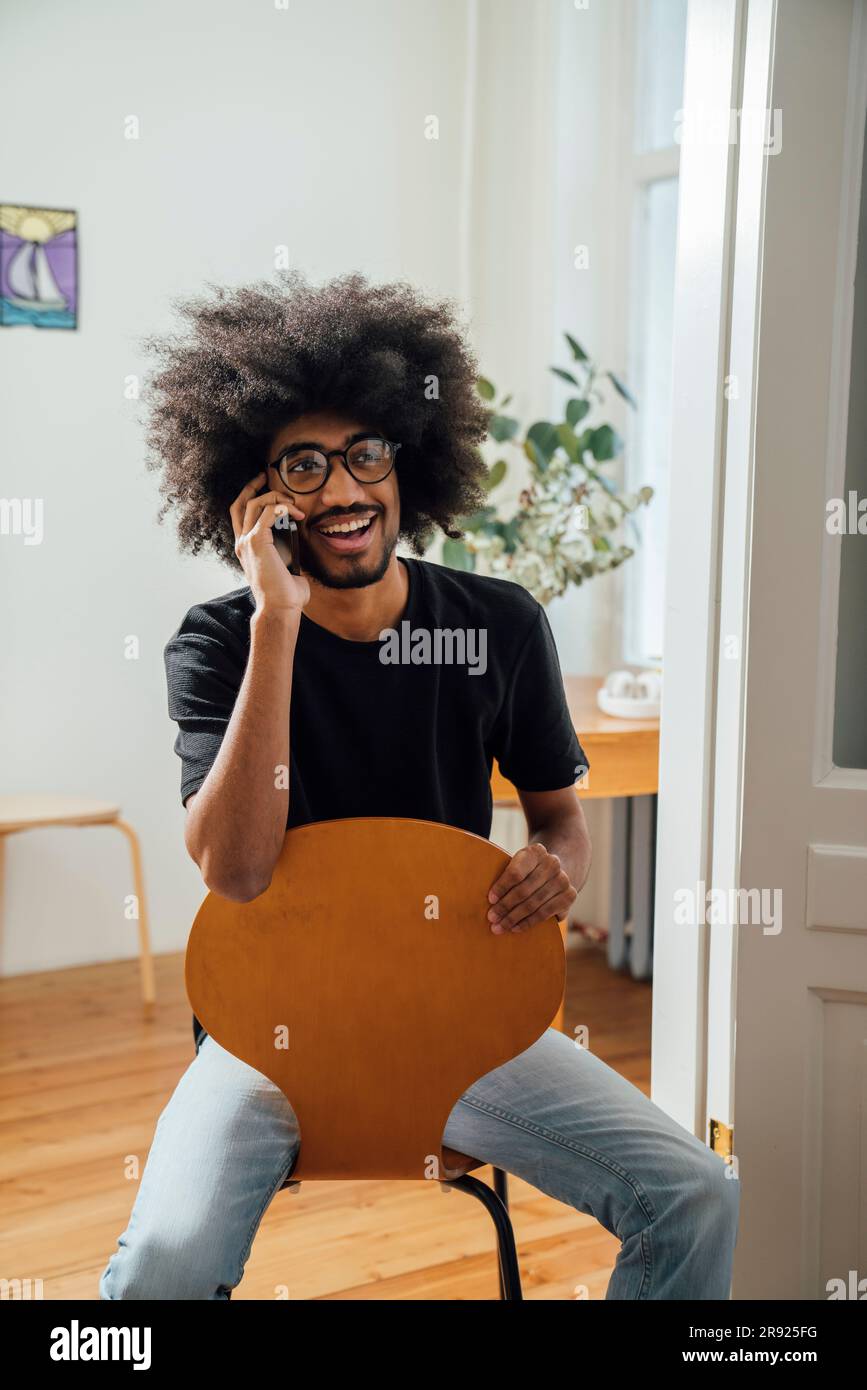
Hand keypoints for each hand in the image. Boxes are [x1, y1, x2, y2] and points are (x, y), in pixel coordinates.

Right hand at [230, 472, 309, 615]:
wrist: (279, 607)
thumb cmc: (285, 594)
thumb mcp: (286, 567)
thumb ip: (288, 553)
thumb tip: (299, 543)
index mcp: (245, 548)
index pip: (239, 514)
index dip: (248, 495)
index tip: (262, 484)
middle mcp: (242, 542)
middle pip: (242, 503)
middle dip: (254, 486)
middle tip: (268, 477)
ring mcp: (247, 541)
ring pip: (254, 503)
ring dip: (275, 497)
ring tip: (294, 503)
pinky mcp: (258, 541)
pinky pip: (267, 512)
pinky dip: (282, 507)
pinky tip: (296, 512)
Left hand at [486, 842, 577, 933]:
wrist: (556, 871)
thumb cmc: (528, 871)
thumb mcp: (519, 864)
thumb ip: (507, 875)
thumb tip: (490, 900)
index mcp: (536, 851)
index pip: (516, 872)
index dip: (502, 887)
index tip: (490, 899)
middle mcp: (552, 863)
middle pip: (524, 890)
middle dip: (505, 906)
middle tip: (491, 918)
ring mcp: (563, 880)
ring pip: (533, 904)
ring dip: (514, 918)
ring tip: (499, 927)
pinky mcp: (569, 896)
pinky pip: (544, 913)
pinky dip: (528, 922)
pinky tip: (515, 928)